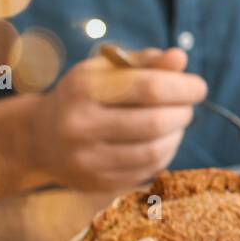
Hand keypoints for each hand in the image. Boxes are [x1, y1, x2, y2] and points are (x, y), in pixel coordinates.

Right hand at [30, 48, 207, 189]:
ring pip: (155, 151)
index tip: (199, 87)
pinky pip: (147, 170)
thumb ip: (146, 62)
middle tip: (188, 106)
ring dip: (177, 135)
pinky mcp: (96, 183)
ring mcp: (87, 159)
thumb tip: (180, 57)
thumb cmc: (85, 96)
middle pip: (155, 122)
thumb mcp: (107, 70)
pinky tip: (163, 141)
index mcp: (83, 89)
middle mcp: (80, 125)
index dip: (183, 87)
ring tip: (176, 122)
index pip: (148, 88)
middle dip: (183, 112)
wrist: (39, 137)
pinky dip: (165, 154)